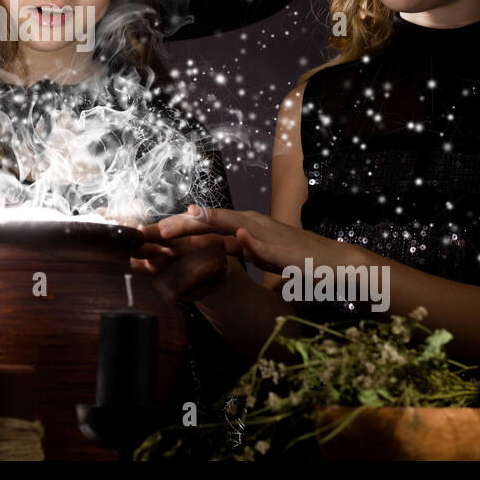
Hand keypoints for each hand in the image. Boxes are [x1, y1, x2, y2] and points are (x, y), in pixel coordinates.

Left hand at [154, 204, 328, 274]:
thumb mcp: (255, 255)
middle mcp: (250, 223)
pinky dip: (252, 242)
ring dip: (209, 221)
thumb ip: (231, 251)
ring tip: (185, 219)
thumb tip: (203, 253)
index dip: (177, 229)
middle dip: (181, 224)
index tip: (148, 235)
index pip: (203, 226)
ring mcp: (267, 233)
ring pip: (233, 224)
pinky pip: (266, 246)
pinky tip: (239, 237)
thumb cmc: (292, 258)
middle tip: (152, 229)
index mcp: (241, 226)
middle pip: (210, 221)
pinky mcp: (285, 249)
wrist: (332, 260)